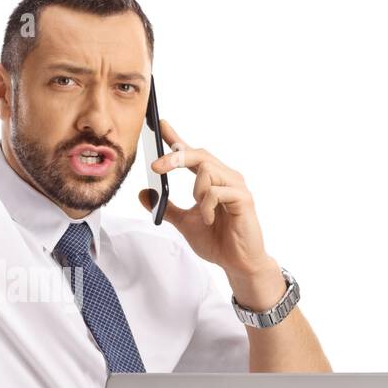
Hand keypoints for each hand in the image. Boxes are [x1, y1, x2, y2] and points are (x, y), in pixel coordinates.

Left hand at [140, 120, 286, 311]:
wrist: (238, 263)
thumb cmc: (217, 241)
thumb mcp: (184, 223)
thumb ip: (166, 207)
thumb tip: (143, 194)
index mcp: (211, 179)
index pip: (192, 153)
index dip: (176, 137)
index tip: (160, 124)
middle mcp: (225, 177)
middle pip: (199, 154)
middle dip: (174, 157)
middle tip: (156, 167)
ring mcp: (236, 186)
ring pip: (207, 169)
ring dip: (195, 189)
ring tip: (200, 210)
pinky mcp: (244, 199)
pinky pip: (218, 191)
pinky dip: (207, 205)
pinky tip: (208, 219)